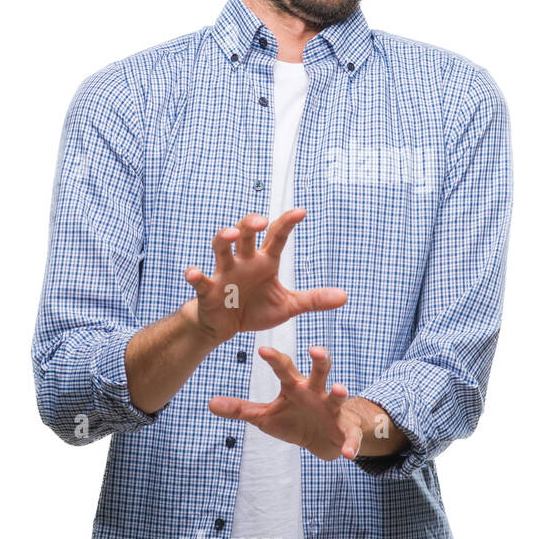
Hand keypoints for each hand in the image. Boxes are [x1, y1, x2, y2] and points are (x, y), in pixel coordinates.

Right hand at [184, 210, 345, 343]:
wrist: (225, 326)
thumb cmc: (255, 309)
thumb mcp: (287, 307)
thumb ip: (313, 300)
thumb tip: (344, 296)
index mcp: (265, 262)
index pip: (277, 237)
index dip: (287, 223)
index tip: (301, 212)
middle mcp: (243, 261)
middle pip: (246, 233)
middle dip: (251, 223)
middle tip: (261, 222)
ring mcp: (224, 273)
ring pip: (221, 248)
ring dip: (224, 238)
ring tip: (231, 234)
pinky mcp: (207, 290)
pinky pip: (200, 280)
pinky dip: (194, 275)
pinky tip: (193, 272)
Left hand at [207, 345, 363, 460]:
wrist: (326, 439)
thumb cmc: (294, 420)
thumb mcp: (265, 417)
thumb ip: (240, 409)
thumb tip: (209, 403)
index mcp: (295, 386)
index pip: (284, 368)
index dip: (274, 359)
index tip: (261, 350)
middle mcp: (316, 392)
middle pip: (318, 371)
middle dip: (319, 360)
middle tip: (315, 349)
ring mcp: (333, 409)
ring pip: (339, 397)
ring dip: (340, 392)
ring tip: (340, 388)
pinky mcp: (345, 429)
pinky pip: (349, 436)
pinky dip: (350, 444)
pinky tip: (348, 454)